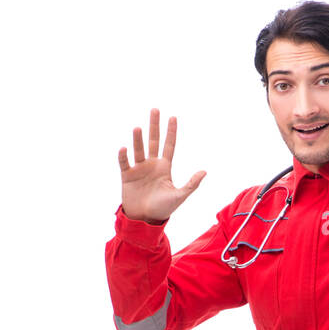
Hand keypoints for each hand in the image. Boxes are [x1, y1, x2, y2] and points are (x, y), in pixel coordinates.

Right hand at [118, 108, 205, 222]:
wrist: (145, 220)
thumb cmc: (163, 209)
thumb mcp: (179, 196)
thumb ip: (191, 184)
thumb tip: (205, 172)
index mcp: (165, 168)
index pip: (169, 146)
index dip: (171, 132)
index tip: (173, 117)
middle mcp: (152, 165)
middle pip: (153, 141)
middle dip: (154, 126)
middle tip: (155, 109)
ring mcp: (139, 169)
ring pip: (139, 150)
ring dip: (138, 139)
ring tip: (138, 128)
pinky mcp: (127, 176)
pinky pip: (124, 163)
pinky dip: (123, 156)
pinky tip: (124, 148)